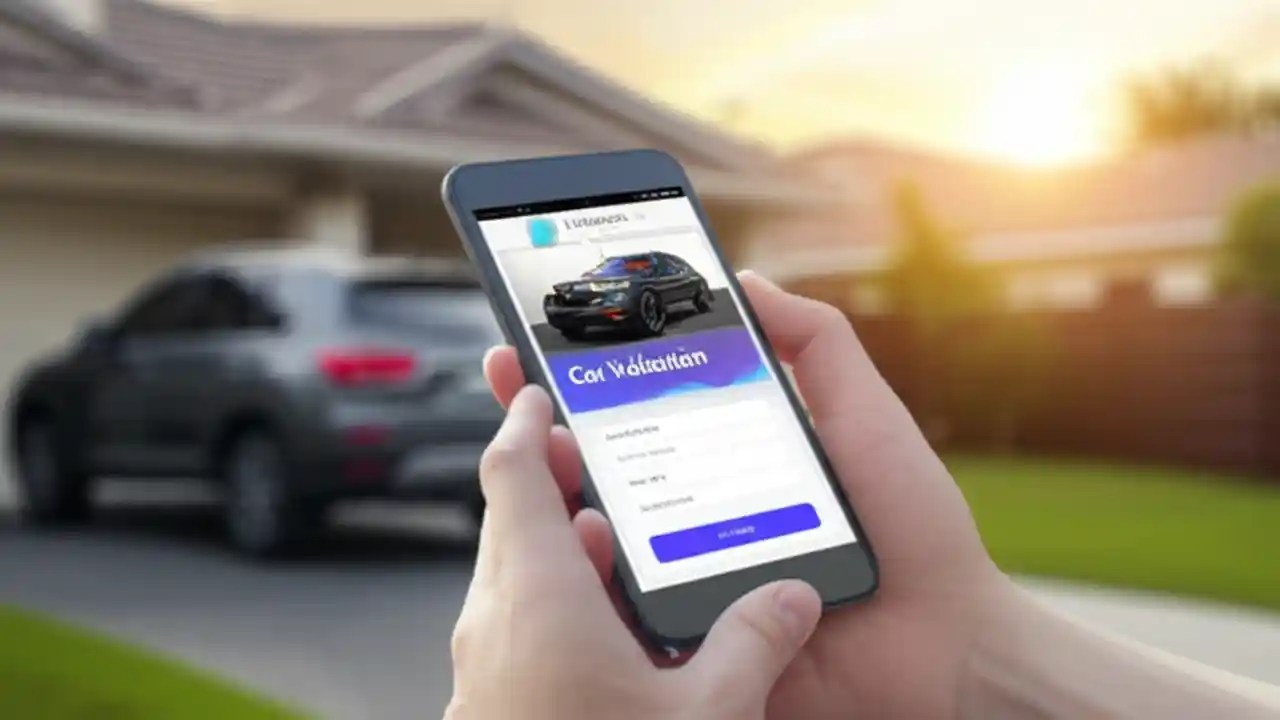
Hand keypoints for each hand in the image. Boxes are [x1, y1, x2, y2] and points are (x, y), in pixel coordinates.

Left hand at [445, 385, 824, 719]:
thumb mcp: (704, 719)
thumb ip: (752, 646)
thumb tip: (791, 598)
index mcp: (537, 598)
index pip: (511, 473)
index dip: (523, 420)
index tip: (536, 388)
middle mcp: (496, 621)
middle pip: (509, 517)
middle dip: (552, 479)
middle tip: (599, 457)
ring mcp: (487, 667)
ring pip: (513, 574)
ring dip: (558, 546)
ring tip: (622, 540)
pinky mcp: (493, 703)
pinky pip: (517, 625)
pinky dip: (556, 602)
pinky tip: (612, 632)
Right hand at [482, 271, 1014, 718]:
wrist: (947, 641)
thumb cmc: (914, 530)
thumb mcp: (863, 412)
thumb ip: (814, 341)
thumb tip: (747, 280)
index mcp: (727, 464)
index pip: (642, 415)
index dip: (588, 381)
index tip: (540, 343)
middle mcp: (697, 518)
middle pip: (605, 474)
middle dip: (547, 429)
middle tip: (515, 386)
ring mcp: (690, 580)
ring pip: (601, 541)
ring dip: (560, 493)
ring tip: (542, 450)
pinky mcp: (693, 640)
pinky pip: (627, 613)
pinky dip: (596, 577)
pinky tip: (581, 533)